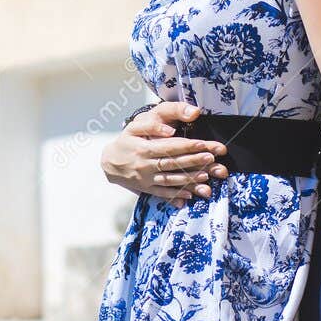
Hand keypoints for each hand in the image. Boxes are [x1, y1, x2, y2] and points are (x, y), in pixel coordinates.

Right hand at [100, 102, 227, 206]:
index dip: (187, 145)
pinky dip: (176, 195)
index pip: (169, 147)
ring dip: (189, 179)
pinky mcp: (147, 188)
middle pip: (173, 163)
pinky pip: (163, 193)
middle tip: (211, 159)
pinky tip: (190, 195)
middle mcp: (146, 165)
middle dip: (194, 161)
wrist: (109, 162)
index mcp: (144, 148)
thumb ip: (150, 125)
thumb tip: (168, 130)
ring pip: (170, 179)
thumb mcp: (133, 127)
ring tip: (206, 177)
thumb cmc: (125, 141)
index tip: (203, 144)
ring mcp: (147, 179)